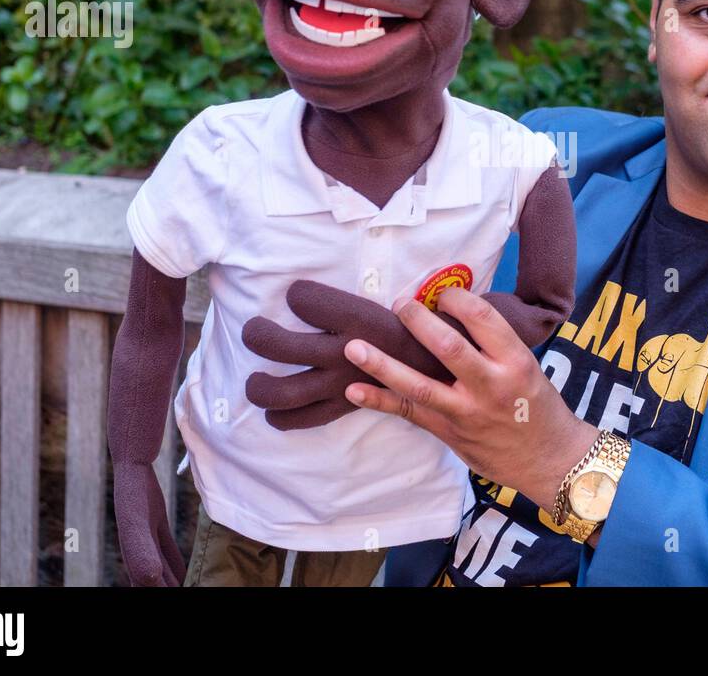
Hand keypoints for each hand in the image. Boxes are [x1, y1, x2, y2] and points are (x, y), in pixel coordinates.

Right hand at [112, 461, 186, 586]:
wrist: (132, 468)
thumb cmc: (134, 497)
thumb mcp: (137, 525)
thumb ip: (141, 552)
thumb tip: (151, 579)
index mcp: (135, 560)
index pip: (150, 587)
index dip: (164, 592)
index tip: (184, 593)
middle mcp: (139, 555)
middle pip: (158, 583)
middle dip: (171, 588)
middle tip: (199, 588)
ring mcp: (148, 541)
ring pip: (165, 571)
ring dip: (177, 582)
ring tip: (194, 586)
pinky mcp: (156, 527)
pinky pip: (169, 553)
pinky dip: (178, 567)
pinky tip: (190, 573)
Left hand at [242, 280, 455, 430]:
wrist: (452, 371)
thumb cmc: (423, 328)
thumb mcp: (395, 302)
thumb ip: (357, 297)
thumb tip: (337, 286)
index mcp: (359, 318)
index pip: (303, 299)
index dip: (296, 294)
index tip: (299, 294)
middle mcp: (344, 352)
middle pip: (278, 346)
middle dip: (257, 336)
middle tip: (255, 330)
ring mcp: (342, 384)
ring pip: (281, 392)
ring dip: (259, 386)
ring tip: (257, 379)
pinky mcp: (345, 408)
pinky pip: (303, 419)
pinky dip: (283, 416)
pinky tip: (277, 408)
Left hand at [341, 287, 597, 510]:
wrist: (549, 460)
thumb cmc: (538, 406)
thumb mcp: (528, 367)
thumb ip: (493, 345)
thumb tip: (449, 313)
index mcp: (515, 361)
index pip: (483, 319)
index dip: (456, 298)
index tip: (441, 292)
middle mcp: (491, 386)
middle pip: (448, 347)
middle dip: (417, 322)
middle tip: (398, 304)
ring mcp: (467, 413)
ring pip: (420, 386)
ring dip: (383, 365)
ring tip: (354, 347)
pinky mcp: (449, 432)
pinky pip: (410, 413)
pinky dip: (380, 401)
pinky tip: (355, 390)